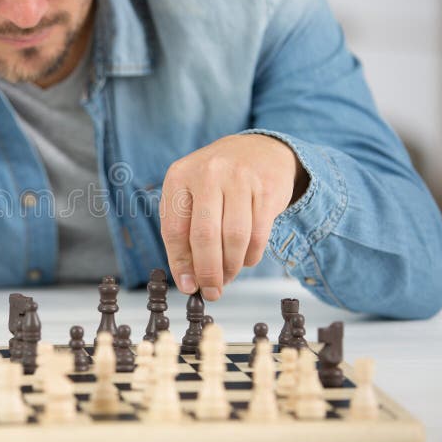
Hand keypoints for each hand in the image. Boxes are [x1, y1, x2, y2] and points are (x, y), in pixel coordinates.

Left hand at [159, 134, 308, 300]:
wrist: (259, 149)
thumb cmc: (217, 181)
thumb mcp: (190, 195)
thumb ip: (183, 233)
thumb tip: (188, 281)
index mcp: (179, 176)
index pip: (174, 229)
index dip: (181, 263)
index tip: (188, 286)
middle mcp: (208, 173)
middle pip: (205, 235)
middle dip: (208, 272)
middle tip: (212, 292)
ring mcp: (239, 178)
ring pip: (234, 238)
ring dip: (231, 267)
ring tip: (228, 276)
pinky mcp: (267, 188)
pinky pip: (258, 234)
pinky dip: (251, 255)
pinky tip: (245, 259)